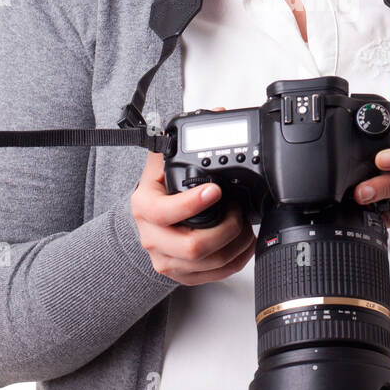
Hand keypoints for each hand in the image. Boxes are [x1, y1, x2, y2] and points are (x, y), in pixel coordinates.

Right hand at [131, 108, 255, 284]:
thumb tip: (214, 113)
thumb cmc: (156, 194)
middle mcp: (152, 238)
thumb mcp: (160, 165)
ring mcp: (167, 261)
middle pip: (193, 246)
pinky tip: (243, 245)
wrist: (146, 226)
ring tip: (246, 227)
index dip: (193, 204)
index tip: (216, 191)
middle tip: (239, 213)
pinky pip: (214, 275)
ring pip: (208, 263)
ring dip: (235, 245)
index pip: (166, 213)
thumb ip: (180, 140)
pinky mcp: (182, 276)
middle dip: (226, 229)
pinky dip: (235, 261)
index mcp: (144, 209)